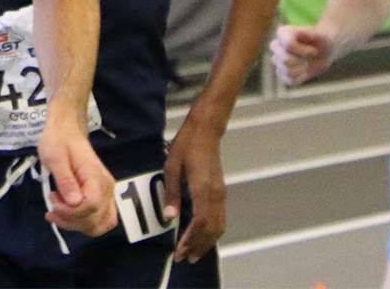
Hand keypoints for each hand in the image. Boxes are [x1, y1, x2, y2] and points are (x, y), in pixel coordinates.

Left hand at [39, 124, 116, 236]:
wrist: (67, 132)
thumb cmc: (59, 142)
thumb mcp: (55, 158)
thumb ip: (65, 180)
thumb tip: (75, 202)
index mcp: (96, 177)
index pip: (91, 205)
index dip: (71, 211)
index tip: (53, 200)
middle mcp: (107, 189)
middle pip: (95, 219)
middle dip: (70, 219)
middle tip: (52, 203)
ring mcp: (107, 195)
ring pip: (100, 225)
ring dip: (76, 225)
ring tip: (57, 211)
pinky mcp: (102, 198)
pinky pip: (99, 220)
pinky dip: (82, 223)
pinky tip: (66, 214)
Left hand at [162, 119, 225, 261]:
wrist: (205, 132)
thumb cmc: (185, 146)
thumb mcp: (171, 168)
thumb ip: (171, 194)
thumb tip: (169, 217)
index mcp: (202, 189)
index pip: (199, 222)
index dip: (190, 239)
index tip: (179, 251)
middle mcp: (216, 194)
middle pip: (211, 229)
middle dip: (198, 246)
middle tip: (184, 258)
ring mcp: (221, 194)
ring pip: (219, 226)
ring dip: (207, 242)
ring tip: (194, 254)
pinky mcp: (221, 192)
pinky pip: (220, 218)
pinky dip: (212, 232)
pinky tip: (203, 238)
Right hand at [270, 26, 334, 87]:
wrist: (325, 50)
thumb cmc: (323, 39)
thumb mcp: (321, 35)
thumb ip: (310, 33)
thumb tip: (298, 32)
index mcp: (283, 33)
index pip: (288, 45)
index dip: (303, 51)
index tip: (315, 51)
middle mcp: (276, 46)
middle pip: (285, 60)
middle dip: (302, 61)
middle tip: (310, 58)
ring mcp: (277, 60)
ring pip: (287, 72)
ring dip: (302, 70)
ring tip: (308, 63)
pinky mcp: (282, 73)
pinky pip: (289, 81)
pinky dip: (301, 78)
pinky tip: (305, 71)